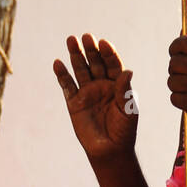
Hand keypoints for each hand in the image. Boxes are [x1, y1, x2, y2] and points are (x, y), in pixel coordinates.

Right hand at [54, 34, 137, 162]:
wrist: (110, 150)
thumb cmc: (124, 130)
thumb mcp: (128, 110)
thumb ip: (125, 91)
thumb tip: (128, 71)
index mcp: (118, 85)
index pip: (112, 64)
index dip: (108, 53)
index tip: (103, 43)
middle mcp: (102, 85)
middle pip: (95, 62)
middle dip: (91, 50)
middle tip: (86, 36)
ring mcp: (87, 92)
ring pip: (80, 69)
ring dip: (76, 55)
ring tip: (71, 40)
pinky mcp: (74, 102)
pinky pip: (67, 85)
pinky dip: (62, 75)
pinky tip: (58, 63)